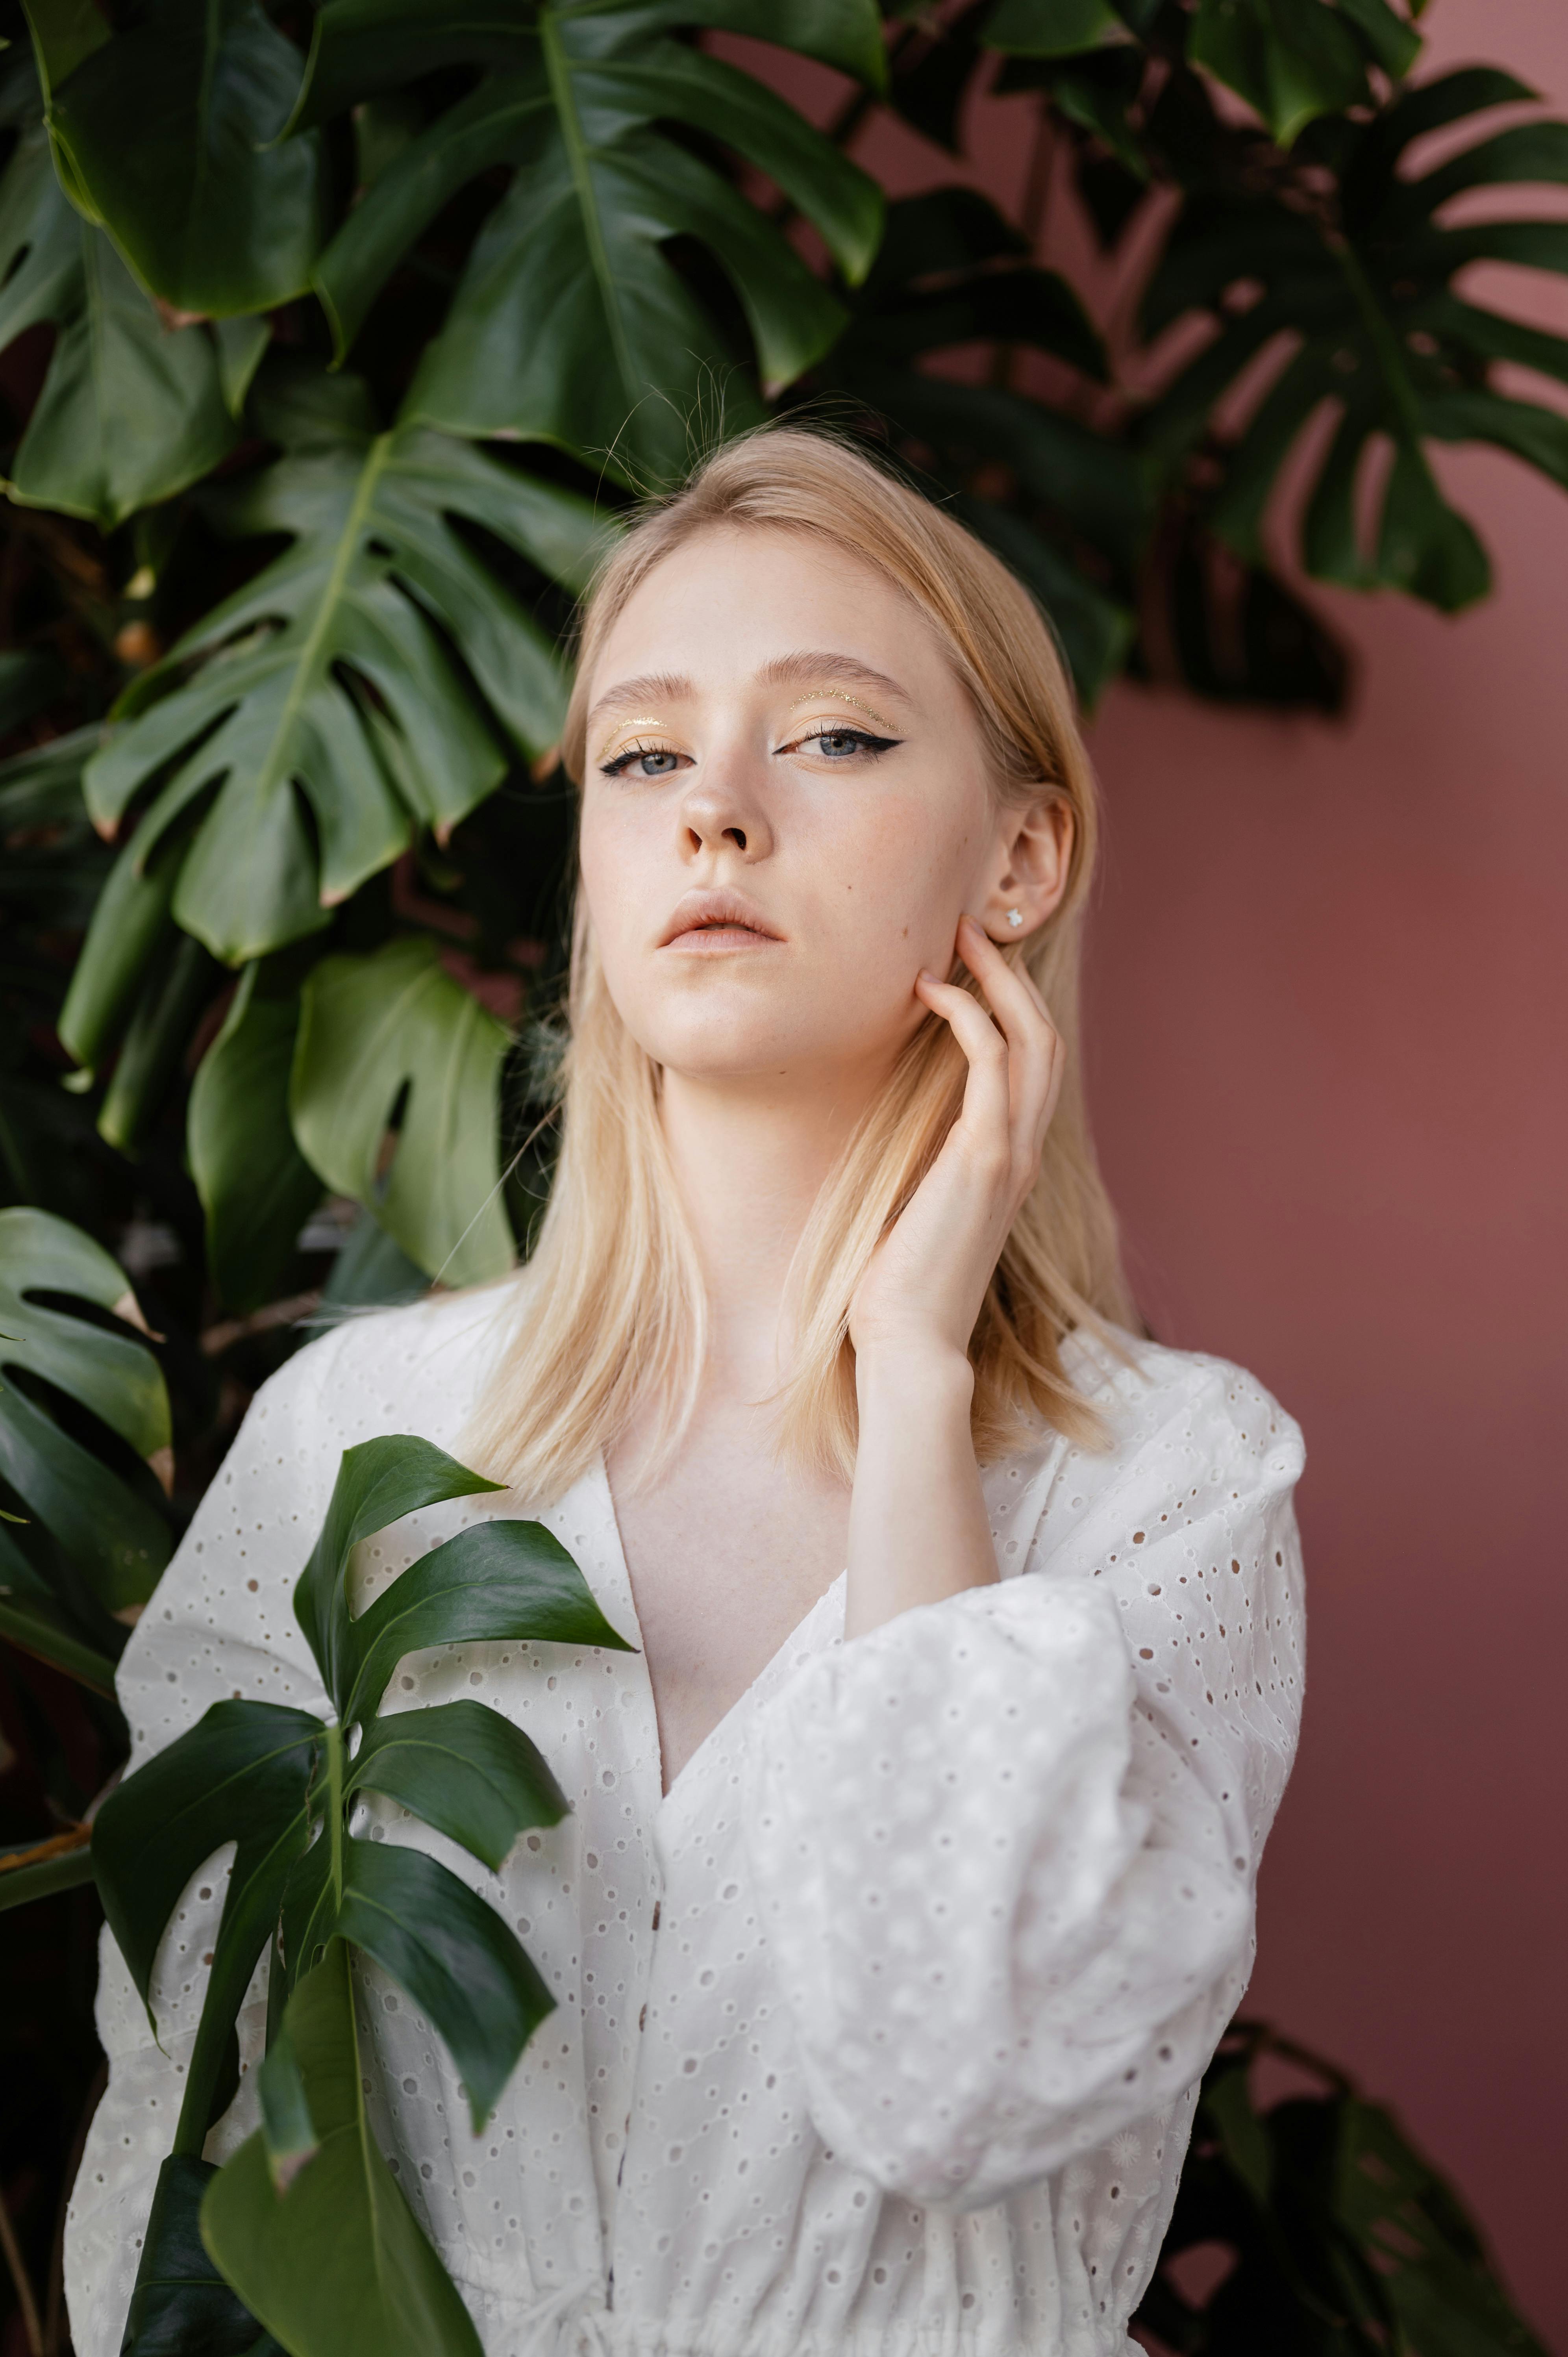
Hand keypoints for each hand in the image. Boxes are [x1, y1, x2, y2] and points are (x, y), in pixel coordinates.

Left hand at [848, 914, 1063, 1371]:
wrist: (910, 1342)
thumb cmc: (899, 1286)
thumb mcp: (918, 1211)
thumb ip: (927, 1169)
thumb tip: (901, 1139)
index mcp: (1010, 1163)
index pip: (1030, 1066)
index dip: (1010, 1007)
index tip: (967, 967)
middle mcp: (1022, 1152)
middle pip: (1043, 1039)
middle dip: (1012, 977)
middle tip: (969, 930)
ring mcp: (1010, 1154)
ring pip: (1031, 1039)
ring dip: (998, 980)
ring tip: (957, 939)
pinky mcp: (983, 1158)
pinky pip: (988, 1062)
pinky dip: (968, 1015)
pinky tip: (930, 990)